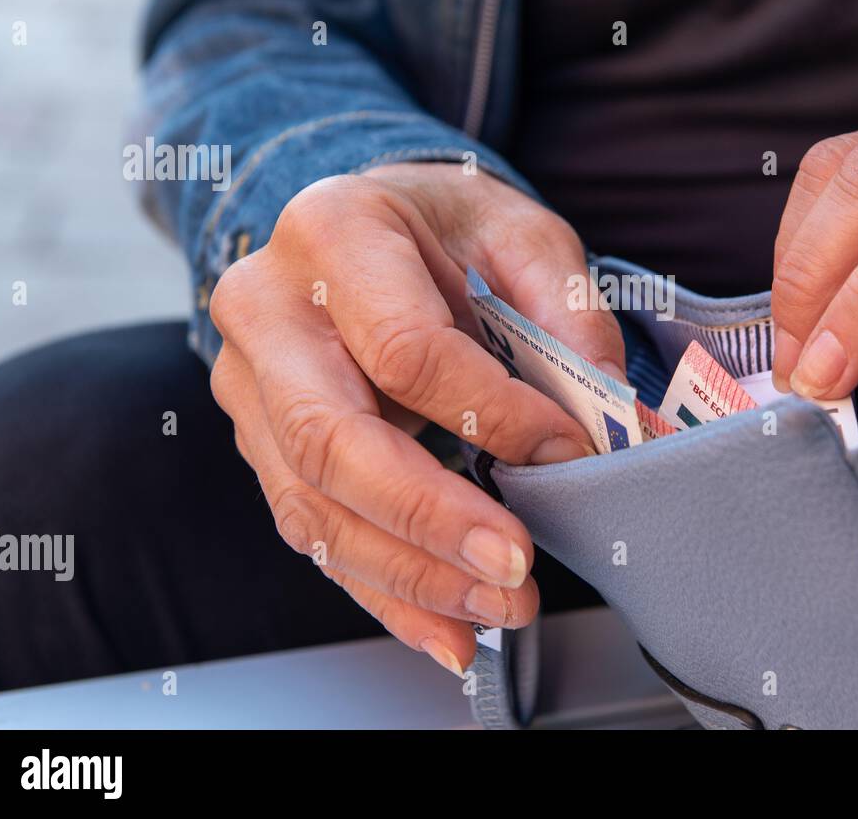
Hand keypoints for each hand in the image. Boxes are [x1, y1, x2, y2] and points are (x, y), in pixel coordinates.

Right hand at [208, 164, 624, 673]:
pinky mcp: (261, 442)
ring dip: (411, 573)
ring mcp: (250, 383)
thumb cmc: (443, 226)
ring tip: (498, 608)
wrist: (362, 226)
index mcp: (333, 232)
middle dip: (430, 517)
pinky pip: (313, 531)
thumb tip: (607, 416)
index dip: (490, 413)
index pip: (403, 347)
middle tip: (513, 566)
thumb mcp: (519, 233)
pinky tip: (445, 629)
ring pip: (313, 504)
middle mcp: (268, 309)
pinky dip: (384, 590)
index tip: (566, 451)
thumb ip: (567, 311)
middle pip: (330, 437)